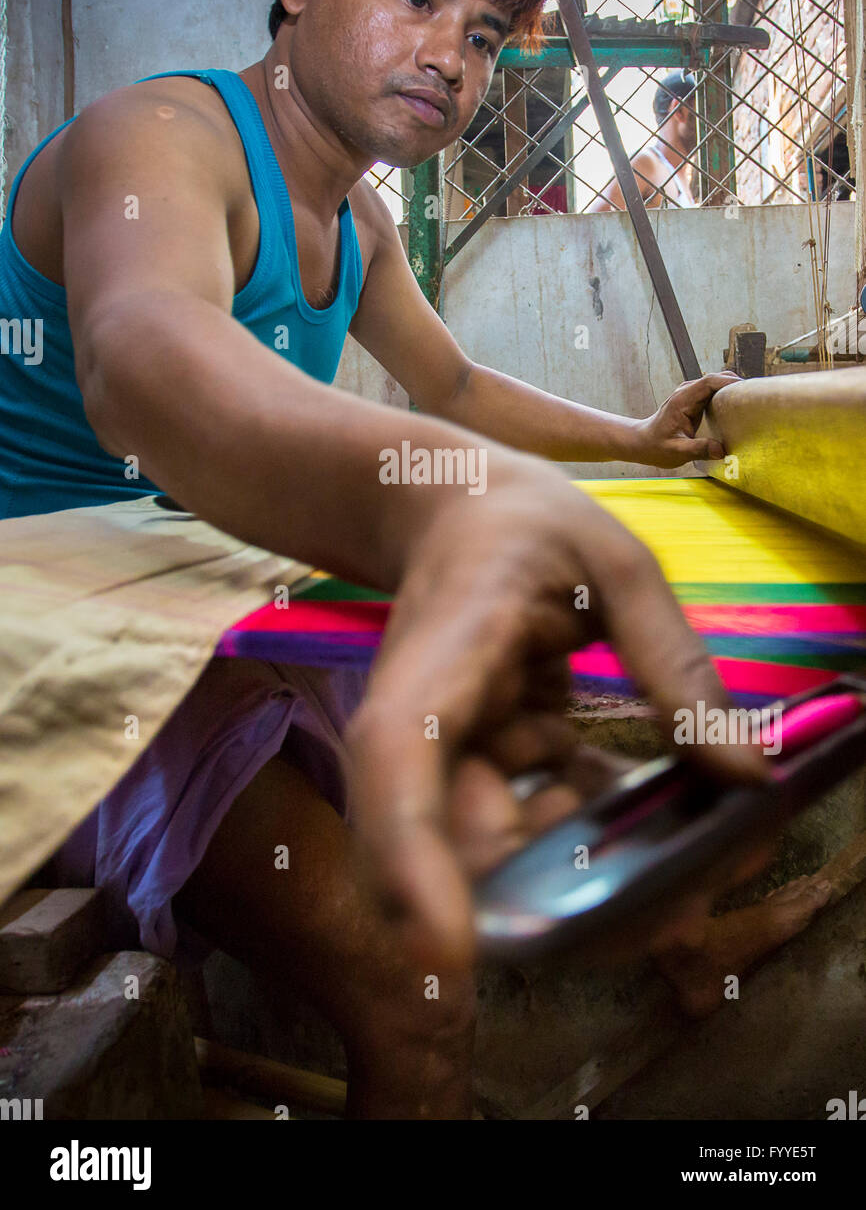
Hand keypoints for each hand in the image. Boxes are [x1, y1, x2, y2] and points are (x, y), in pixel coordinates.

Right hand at [344, 465, 770, 972]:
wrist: (450, 508)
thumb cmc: (521, 522)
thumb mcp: (613, 561)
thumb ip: (673, 660)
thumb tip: (744, 775)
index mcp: (443, 654)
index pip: (397, 759)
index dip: (409, 859)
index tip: (446, 954)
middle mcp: (425, 723)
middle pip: (455, 843)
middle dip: (556, 900)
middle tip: (678, 903)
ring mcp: (446, 752)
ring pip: (499, 851)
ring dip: (589, 872)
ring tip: (696, 851)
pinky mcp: (479, 763)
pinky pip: (532, 822)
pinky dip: (596, 832)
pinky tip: (662, 811)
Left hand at [632, 371, 740, 467]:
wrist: (643, 442)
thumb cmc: (656, 447)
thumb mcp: (676, 451)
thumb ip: (698, 449)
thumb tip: (721, 450)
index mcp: (683, 399)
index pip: (709, 381)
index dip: (729, 382)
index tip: (746, 390)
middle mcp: (687, 391)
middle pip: (716, 378)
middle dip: (736, 384)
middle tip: (755, 398)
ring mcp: (691, 394)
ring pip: (717, 383)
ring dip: (733, 389)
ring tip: (750, 402)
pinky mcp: (694, 400)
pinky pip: (714, 391)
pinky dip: (727, 395)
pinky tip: (738, 407)